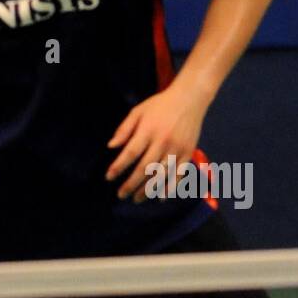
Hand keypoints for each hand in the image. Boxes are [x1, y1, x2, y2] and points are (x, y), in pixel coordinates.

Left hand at [105, 80, 208, 201]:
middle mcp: (163, 141)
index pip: (130, 152)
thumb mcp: (138, 111)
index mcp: (148, 130)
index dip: (119, 167)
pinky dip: (170, 187)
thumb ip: (124, 129)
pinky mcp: (188, 153)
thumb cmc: (159, 105)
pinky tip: (160, 197)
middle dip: (131, 184)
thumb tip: (110, 146)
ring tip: (136, 199)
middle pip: (145, 168)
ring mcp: (177, 148)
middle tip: (120, 194)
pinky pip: (179, 174)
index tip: (108, 177)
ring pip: (161, 174)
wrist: (189, 99)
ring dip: (148, 189)